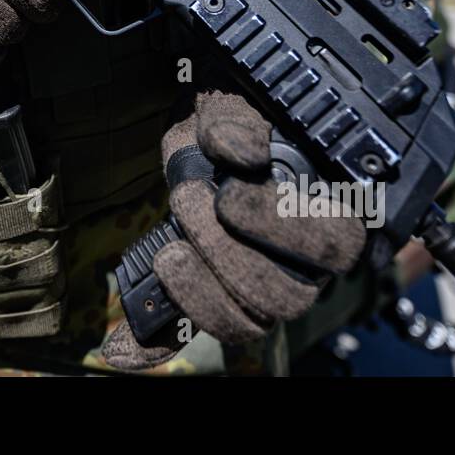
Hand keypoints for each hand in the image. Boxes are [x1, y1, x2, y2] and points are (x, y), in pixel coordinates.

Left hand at [103, 91, 366, 370]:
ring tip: (170, 252)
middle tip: (188, 203)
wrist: (204, 138)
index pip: (334, 244)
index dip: (281, 227)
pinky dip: (154, 344)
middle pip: (286, 297)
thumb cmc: (227, 124)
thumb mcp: (229, 105)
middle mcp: (303, 265)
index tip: (228, 195)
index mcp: (326, 215)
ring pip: (247, 323)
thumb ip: (234, 120)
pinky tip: (120, 348)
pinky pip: (188, 337)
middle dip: (228, 254)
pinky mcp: (209, 301)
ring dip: (201, 292)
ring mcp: (258, 290)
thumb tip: (237, 154)